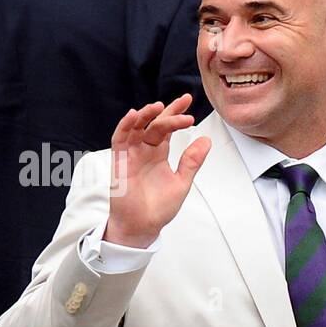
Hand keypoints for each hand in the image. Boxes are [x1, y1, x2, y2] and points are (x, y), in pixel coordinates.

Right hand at [104, 95, 210, 248]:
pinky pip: (119, 139)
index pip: (167, 128)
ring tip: (160, 107)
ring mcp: (131, 154)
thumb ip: (192, 161)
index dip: (176, 113)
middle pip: (155, 124)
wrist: (143, 226)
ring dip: (146, 115)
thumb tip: (206, 140)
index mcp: (159, 153)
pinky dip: (125, 126)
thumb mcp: (181, 182)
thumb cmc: (159, 207)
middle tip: (184, 102)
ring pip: (136, 127)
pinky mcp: (119, 161)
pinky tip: (134, 115)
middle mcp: (145, 150)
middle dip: (169, 112)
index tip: (188, 100)